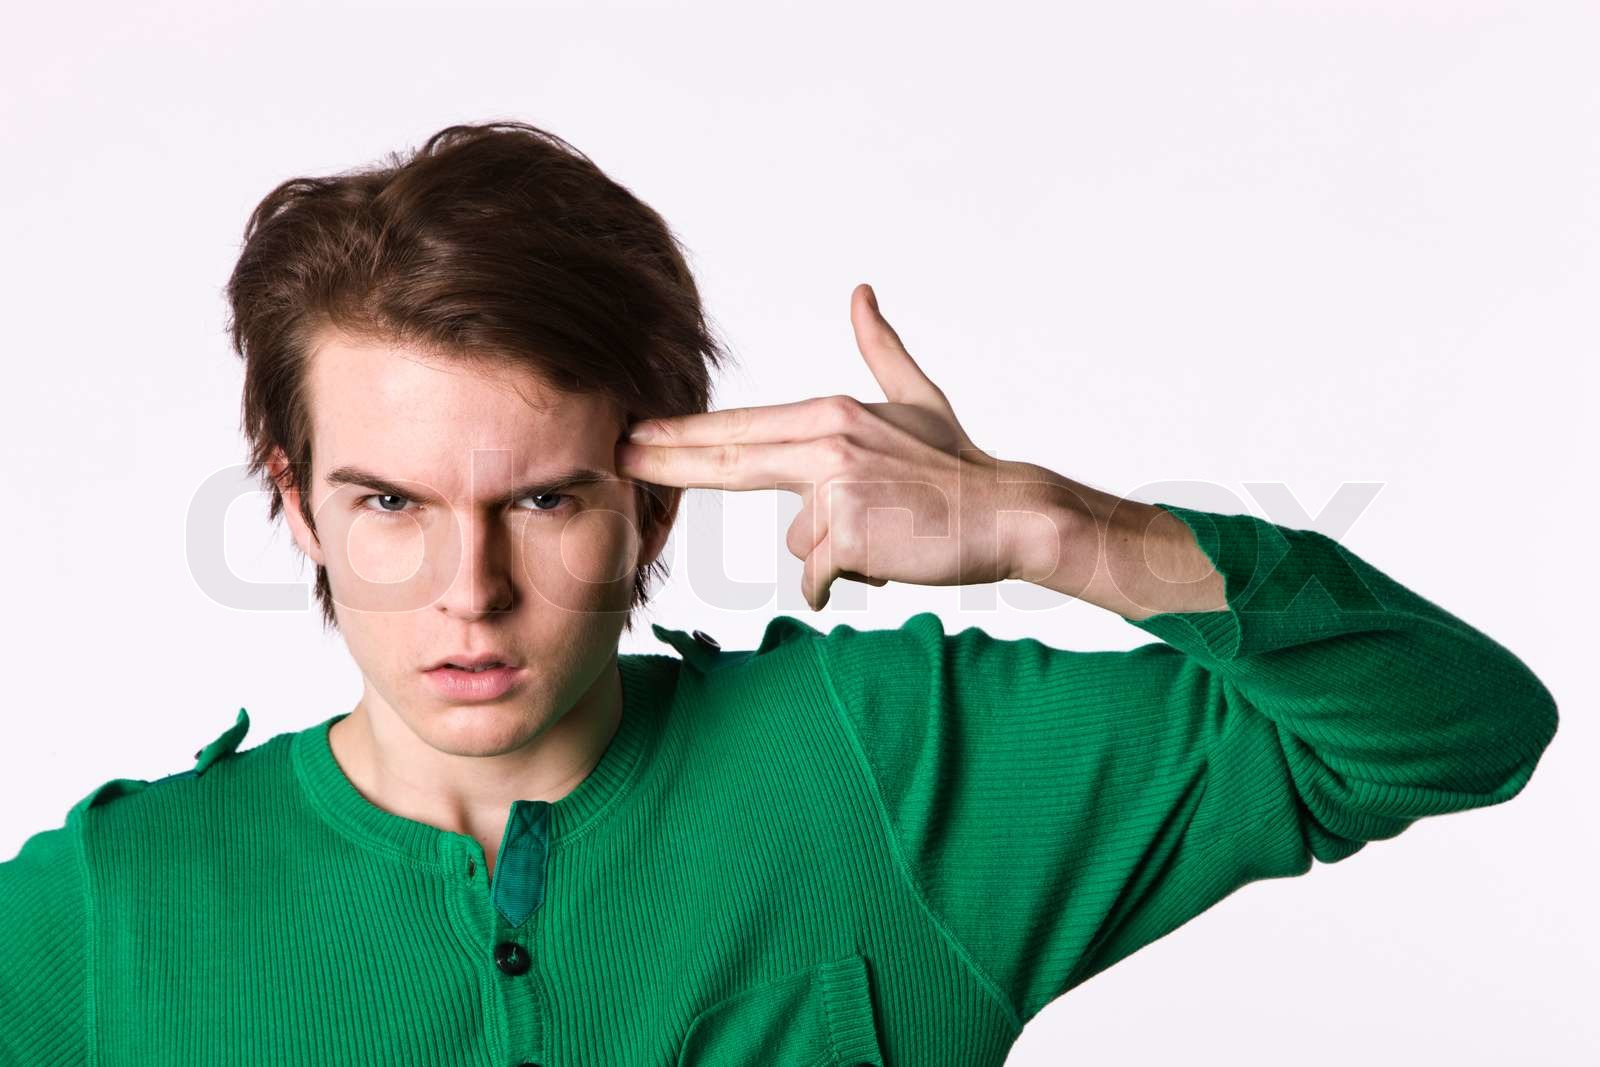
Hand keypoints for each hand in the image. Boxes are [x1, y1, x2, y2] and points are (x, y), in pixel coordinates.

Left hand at [615, 283, 1041, 609]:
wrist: (1009, 513)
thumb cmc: (958, 465)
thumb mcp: (917, 398)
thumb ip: (881, 348)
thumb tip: (861, 292)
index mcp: (830, 414)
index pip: (739, 429)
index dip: (682, 434)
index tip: (633, 432)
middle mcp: (826, 442)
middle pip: (728, 459)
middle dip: (667, 460)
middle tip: (616, 457)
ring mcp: (836, 488)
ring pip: (802, 538)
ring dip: (839, 550)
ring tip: (889, 536)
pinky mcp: (849, 535)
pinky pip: (822, 574)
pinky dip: (843, 584)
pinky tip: (881, 569)